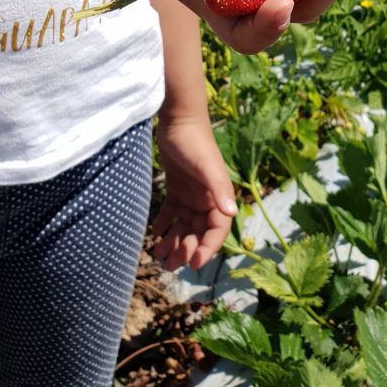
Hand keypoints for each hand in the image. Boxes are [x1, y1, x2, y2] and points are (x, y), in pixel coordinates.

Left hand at [150, 114, 237, 271]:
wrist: (178, 120)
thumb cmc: (195, 143)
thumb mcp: (207, 166)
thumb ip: (219, 189)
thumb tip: (231, 214)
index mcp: (218, 197)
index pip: (217, 231)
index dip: (207, 248)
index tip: (193, 263)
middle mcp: (206, 200)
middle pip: (198, 233)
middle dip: (185, 251)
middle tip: (169, 265)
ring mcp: (191, 195)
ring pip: (183, 227)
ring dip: (173, 242)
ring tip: (158, 257)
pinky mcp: (176, 188)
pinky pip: (171, 213)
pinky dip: (163, 225)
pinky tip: (154, 235)